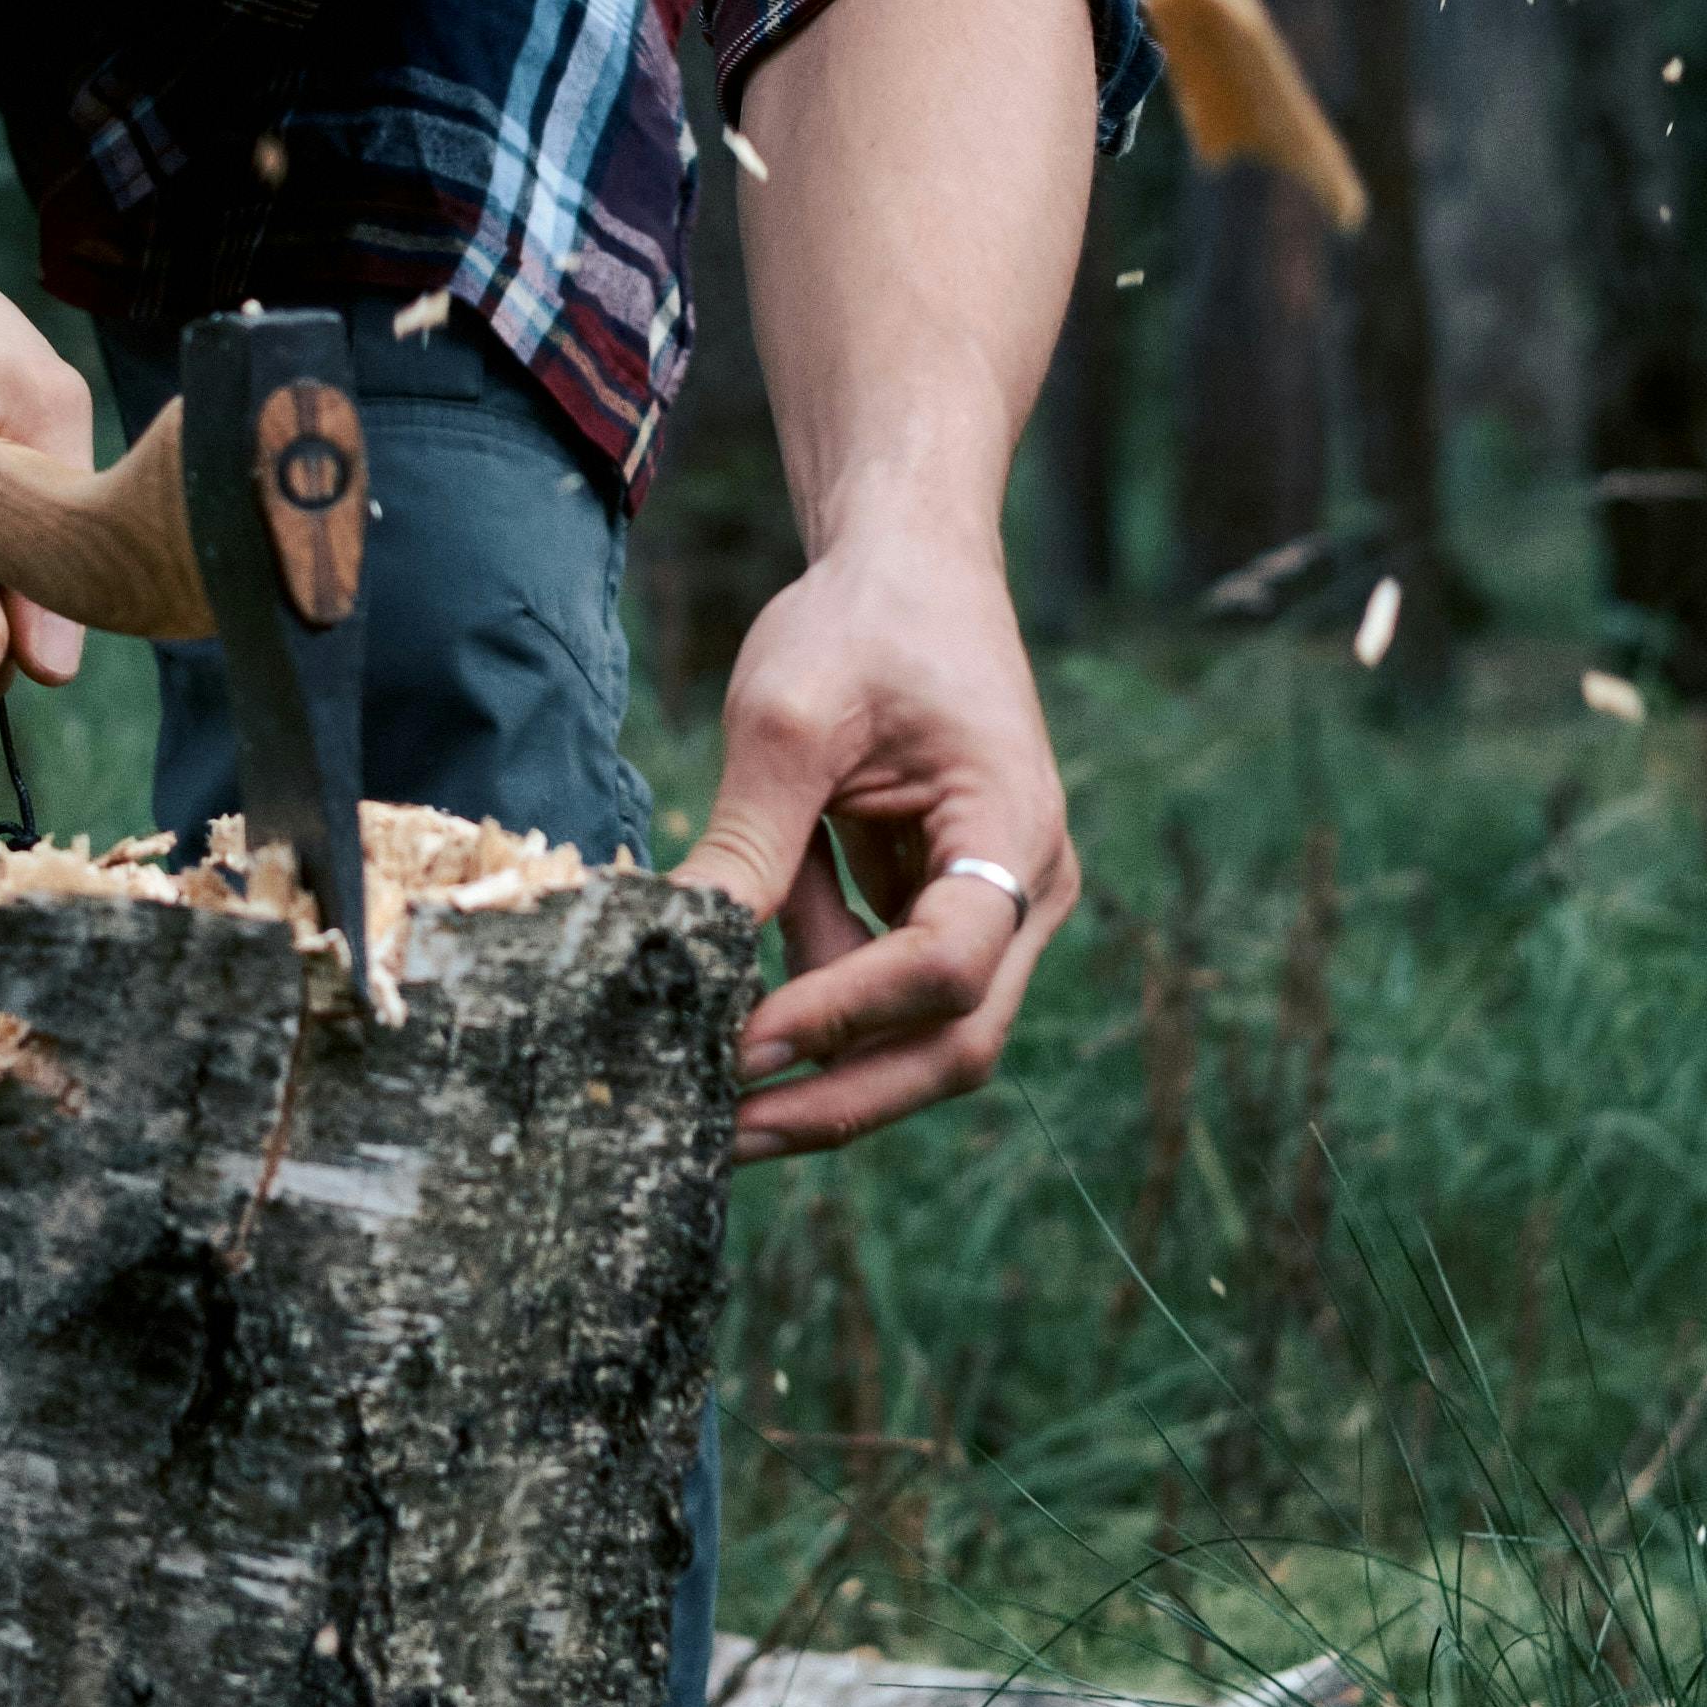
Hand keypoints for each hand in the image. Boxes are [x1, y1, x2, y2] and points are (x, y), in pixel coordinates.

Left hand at [677, 530, 1076, 1157]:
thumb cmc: (858, 624)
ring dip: (812, 1040)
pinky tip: (750, 956)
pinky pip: (887, 989)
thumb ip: (746, 843)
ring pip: (918, 1034)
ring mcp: (1000, 909)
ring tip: (710, 997)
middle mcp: (1033, 887)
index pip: (948, 965)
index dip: (847, 1015)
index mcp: (1013, 827)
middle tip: (720, 1136)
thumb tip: (674, 961)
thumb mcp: (783, 719)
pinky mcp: (951, 914)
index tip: (741, 1042)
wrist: (909, 569)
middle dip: (837, 1097)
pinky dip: (812, 992)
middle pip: (953, 1041)